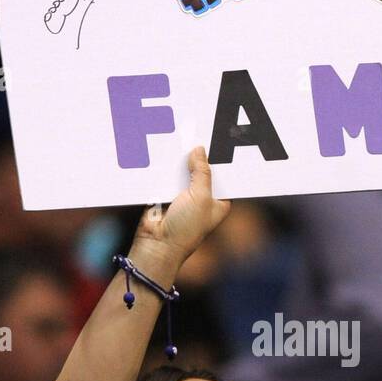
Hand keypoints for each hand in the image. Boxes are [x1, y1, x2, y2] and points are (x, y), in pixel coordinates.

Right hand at [131, 146, 230, 266]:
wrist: (157, 244)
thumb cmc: (186, 228)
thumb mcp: (201, 197)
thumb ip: (202, 172)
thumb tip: (199, 150)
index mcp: (219, 202)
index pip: (224, 177)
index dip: (222, 162)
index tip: (220, 141)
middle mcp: (203, 199)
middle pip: (203, 171)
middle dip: (199, 158)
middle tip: (198, 136)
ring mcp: (183, 196)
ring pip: (184, 172)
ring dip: (181, 162)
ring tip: (182, 141)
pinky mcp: (165, 194)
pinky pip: (167, 175)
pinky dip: (166, 168)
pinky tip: (167, 153)